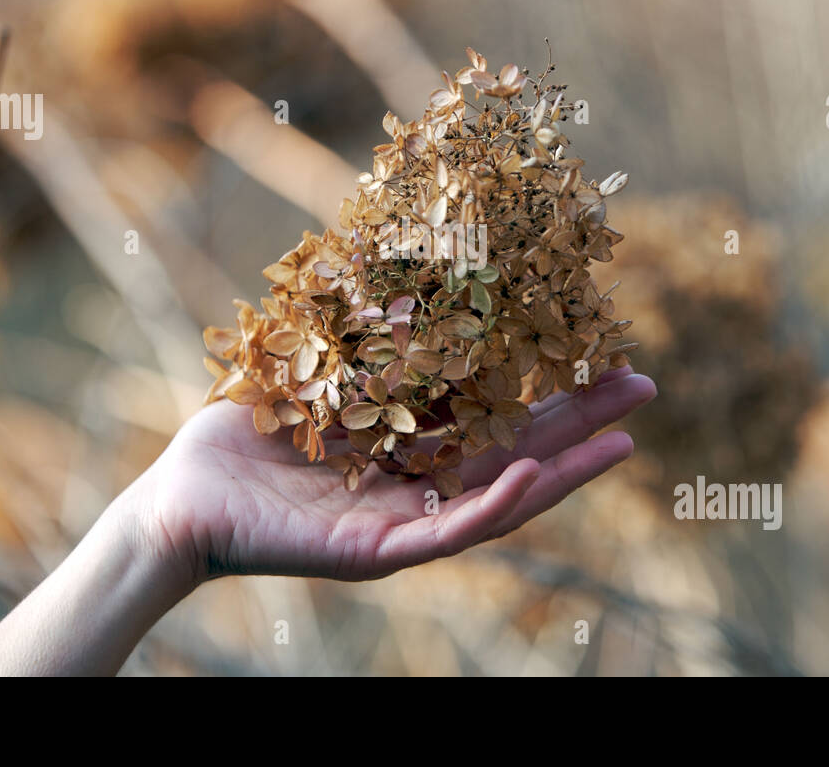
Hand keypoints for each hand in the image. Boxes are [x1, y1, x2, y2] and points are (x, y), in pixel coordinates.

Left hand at [141, 365, 656, 585]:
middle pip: (518, 455)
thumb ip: (379, 338)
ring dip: (563, 472)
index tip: (601, 351)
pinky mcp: (374, 555)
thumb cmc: (251, 430)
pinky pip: (446, 532)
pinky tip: (534, 473)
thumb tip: (425, 272)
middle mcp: (419, 486)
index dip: (551, 388)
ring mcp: (403, 525)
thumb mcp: (325, 367)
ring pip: (499, 500)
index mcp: (412, 444)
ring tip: (623, 442)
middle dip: (582, 424)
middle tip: (645, 387)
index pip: (499, 416)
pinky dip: (494, 506)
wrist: (183, 493)